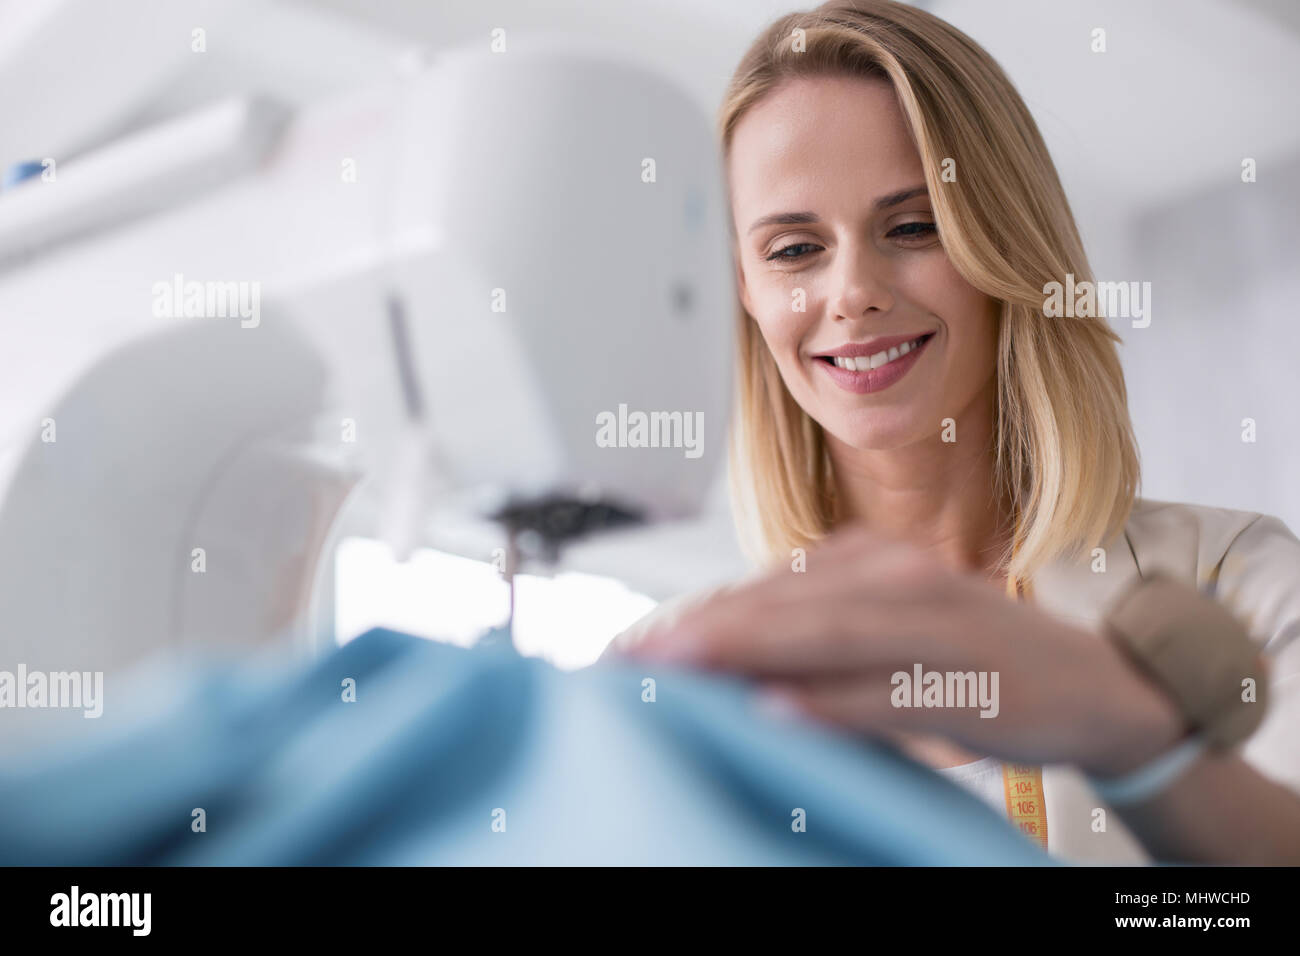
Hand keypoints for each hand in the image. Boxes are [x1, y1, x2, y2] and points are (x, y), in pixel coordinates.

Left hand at [620, 523, 1185, 775]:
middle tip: (631, 656)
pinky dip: (832, 702)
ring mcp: (941, 624)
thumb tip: (724, 655)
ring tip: (680, 667)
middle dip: (701, 630)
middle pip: (786, 604)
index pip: (769, 588)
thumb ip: (818, 629)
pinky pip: (890, 692)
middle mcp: (902, 577)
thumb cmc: (972, 658)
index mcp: (876, 560)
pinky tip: (778, 709)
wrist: (1092, 683)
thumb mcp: (890, 627)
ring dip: (747, 651)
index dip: (697, 614)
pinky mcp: (971, 680)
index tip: (633, 643)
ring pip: (828, 634)